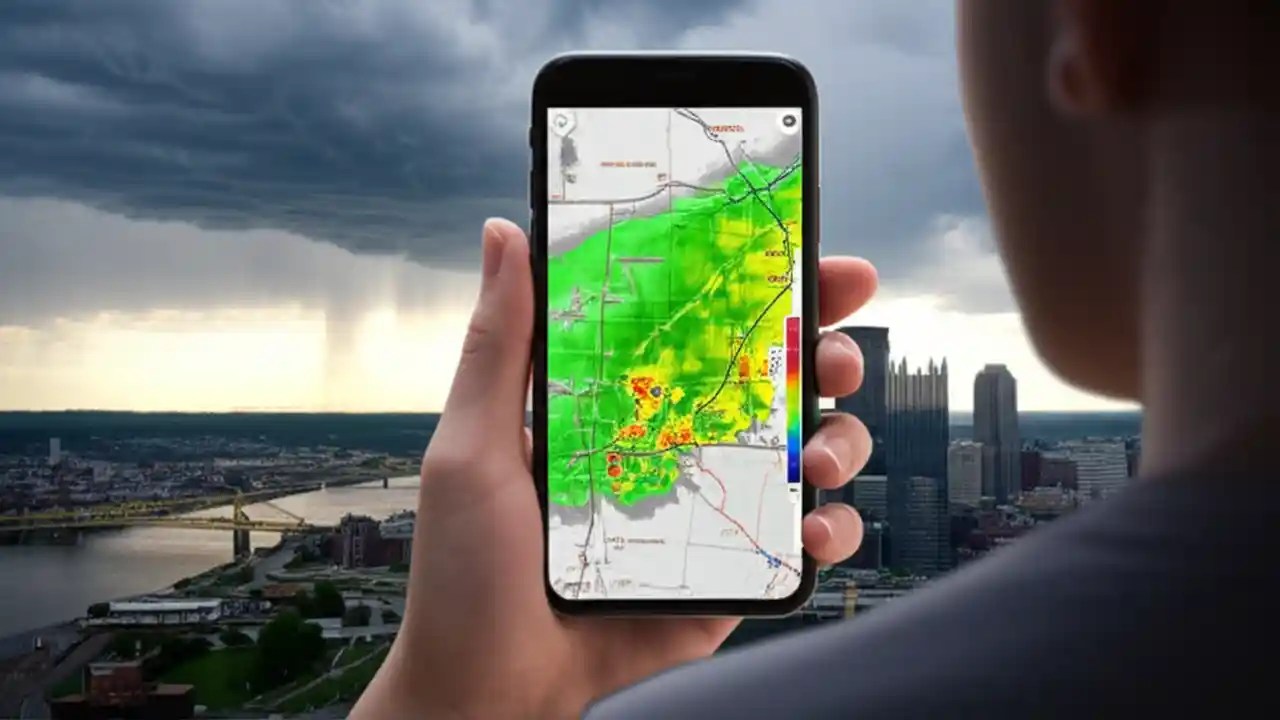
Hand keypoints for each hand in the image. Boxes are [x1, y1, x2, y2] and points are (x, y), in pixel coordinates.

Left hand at [352, 218, 877, 719]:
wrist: (495, 696)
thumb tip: (505, 235)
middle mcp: (673, 445)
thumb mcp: (474, 448)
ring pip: (808, 449)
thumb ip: (501, 346)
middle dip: (824, 350)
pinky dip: (835, 525)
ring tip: (826, 454)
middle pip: (771, 378)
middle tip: (834, 350)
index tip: (809, 251)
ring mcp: (710, 508)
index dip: (760, 284)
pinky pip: (805, 536)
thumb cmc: (468, 577)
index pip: (699, 324)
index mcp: (618, 403)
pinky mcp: (732, 570)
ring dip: (842, 436)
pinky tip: (819, 526)